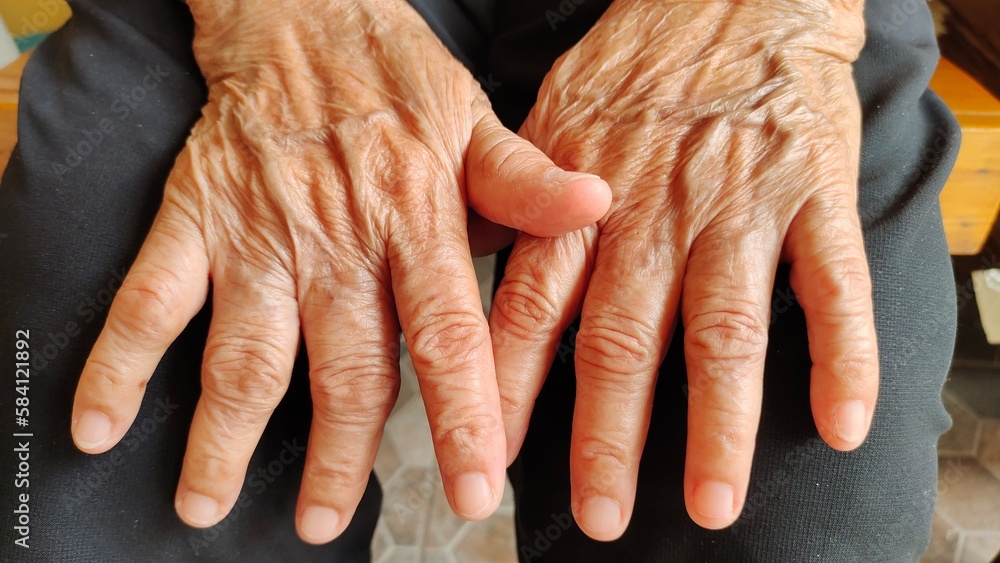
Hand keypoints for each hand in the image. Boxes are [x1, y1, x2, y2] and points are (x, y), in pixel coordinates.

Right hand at [70, 0, 609, 543]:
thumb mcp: (474, 118)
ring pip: (245, 352)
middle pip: (343, 367)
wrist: (299, 12)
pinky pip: (150, 297)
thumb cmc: (395, 76)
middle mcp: (337, 238)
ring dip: (224, 436)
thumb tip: (598, 206)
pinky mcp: (192, 217)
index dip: (463, 418)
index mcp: (416, 218)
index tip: (475, 493)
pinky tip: (100, 426)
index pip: (447, 336)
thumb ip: (526, 182)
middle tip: (328, 526)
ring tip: (207, 507)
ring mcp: (258, 233)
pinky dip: (118, 362)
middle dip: (337, 456)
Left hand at [489, 0, 876, 538]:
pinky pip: (833, 284)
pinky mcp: (816, 190)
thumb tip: (481, 282)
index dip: (511, 390)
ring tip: (715, 505)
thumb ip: (520, 207)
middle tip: (600, 517)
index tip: (492, 462)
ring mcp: (737, 203)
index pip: (534, 308)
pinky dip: (843, 357)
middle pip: (623, 339)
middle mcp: (653, 210)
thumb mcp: (551, 121)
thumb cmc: (636, 67)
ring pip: (726, 330)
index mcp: (582, 199)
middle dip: (608, 438)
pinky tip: (843, 425)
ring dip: (722, 426)